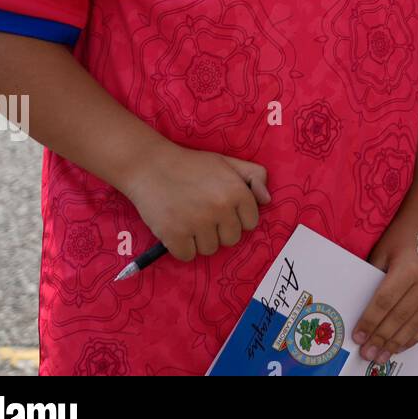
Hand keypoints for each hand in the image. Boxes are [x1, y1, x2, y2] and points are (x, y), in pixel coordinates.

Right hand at [121, 144, 270, 261]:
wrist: (150, 166)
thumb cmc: (191, 165)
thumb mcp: (227, 162)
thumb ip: (254, 175)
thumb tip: (267, 200)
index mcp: (237, 191)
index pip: (250, 223)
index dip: (236, 217)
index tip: (222, 209)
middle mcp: (221, 208)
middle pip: (231, 239)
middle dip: (219, 230)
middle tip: (203, 214)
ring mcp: (198, 223)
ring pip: (210, 249)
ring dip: (200, 240)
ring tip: (188, 219)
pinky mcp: (175, 236)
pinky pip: (187, 256)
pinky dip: (181, 247)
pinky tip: (176, 229)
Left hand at [352, 206, 417, 363]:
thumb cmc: (400, 236)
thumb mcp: (382, 253)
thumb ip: (373, 282)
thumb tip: (360, 316)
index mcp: (409, 267)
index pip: (385, 302)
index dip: (370, 322)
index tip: (358, 337)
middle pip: (400, 317)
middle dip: (381, 338)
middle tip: (367, 355)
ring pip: (415, 324)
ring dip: (396, 343)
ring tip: (381, 357)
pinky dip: (414, 337)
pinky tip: (400, 346)